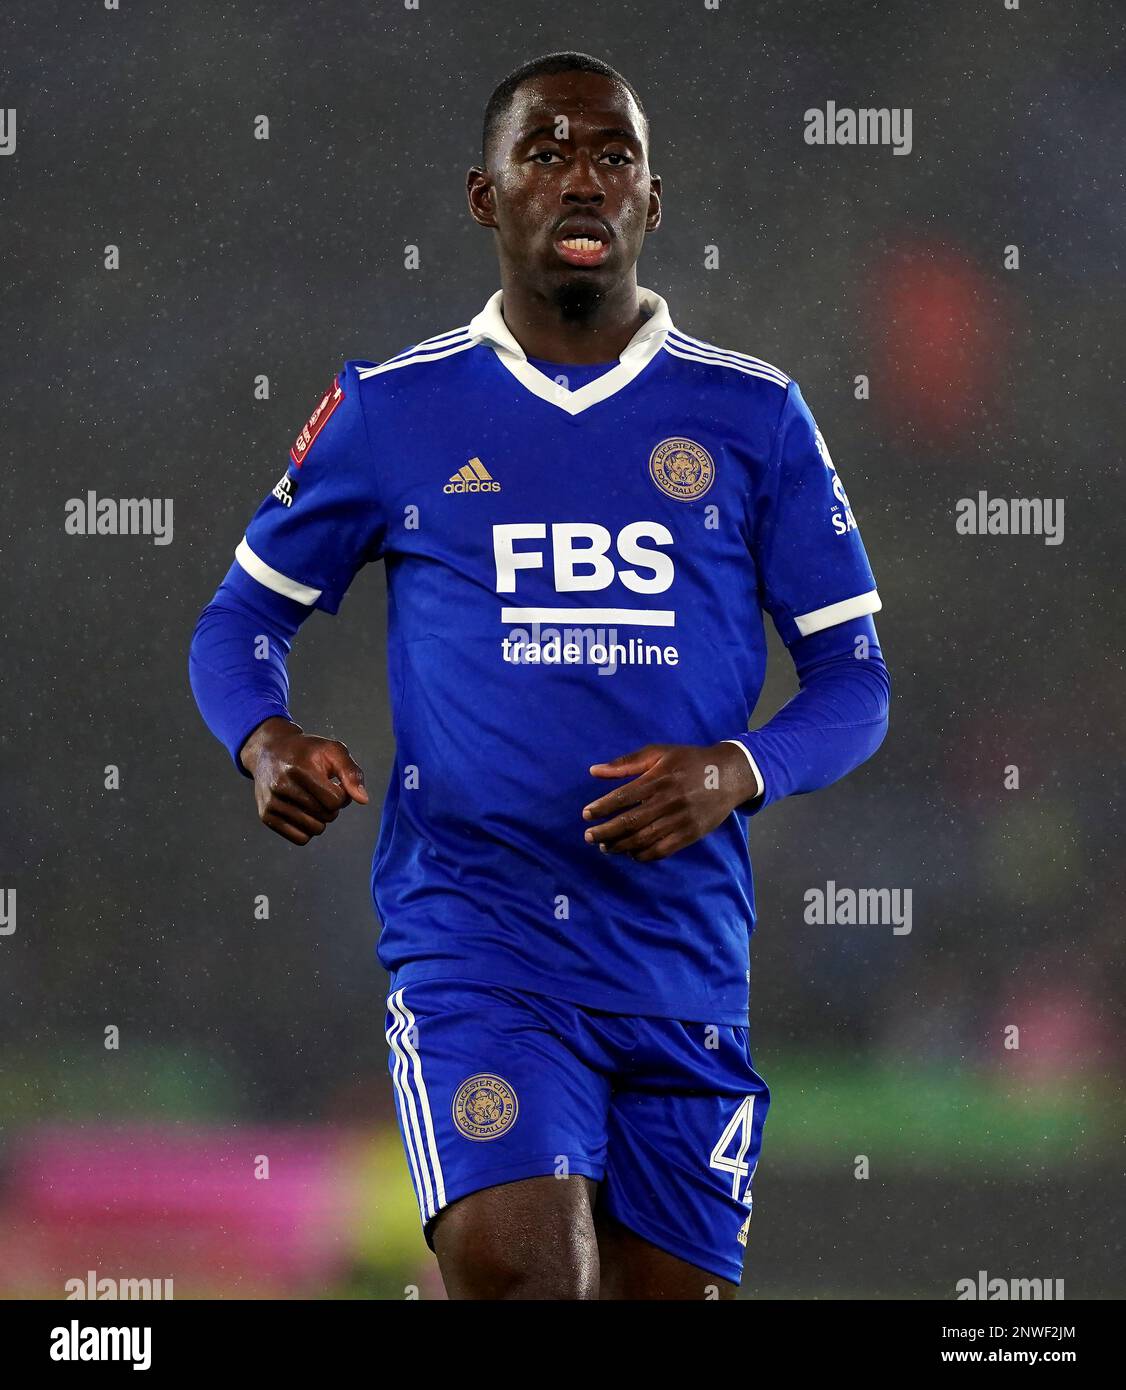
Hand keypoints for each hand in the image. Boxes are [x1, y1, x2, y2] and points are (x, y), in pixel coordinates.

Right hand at [239, 716, 369, 845]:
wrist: (269, 751)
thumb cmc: (307, 751)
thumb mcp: (333, 750)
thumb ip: (351, 773)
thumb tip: (363, 800)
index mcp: (300, 769)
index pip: (335, 801)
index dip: (342, 795)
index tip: (335, 785)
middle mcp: (281, 786)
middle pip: (326, 816)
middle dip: (332, 807)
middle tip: (323, 792)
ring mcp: (271, 803)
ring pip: (314, 829)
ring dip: (321, 819)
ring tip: (313, 801)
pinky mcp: (266, 816)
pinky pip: (300, 839)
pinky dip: (308, 829)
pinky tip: (304, 812)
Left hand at [581, 742, 757, 862]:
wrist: (729, 775)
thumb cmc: (689, 761)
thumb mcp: (659, 753)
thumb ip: (626, 762)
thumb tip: (594, 771)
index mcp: (658, 779)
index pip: (623, 797)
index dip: (601, 808)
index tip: (585, 815)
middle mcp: (667, 801)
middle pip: (630, 822)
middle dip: (606, 832)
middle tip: (589, 837)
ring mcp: (680, 820)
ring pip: (644, 839)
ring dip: (621, 846)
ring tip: (605, 847)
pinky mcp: (690, 834)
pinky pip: (662, 850)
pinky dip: (644, 855)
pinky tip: (632, 854)